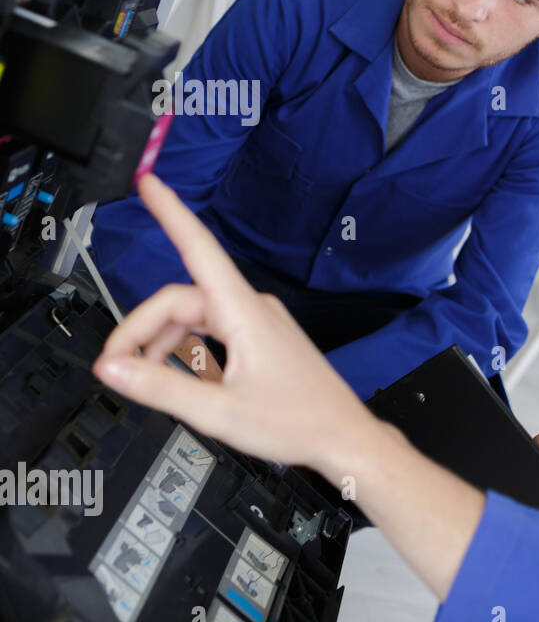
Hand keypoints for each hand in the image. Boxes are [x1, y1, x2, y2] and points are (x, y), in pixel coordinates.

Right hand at [92, 174, 392, 476]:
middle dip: (142, 329)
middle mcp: (252, 309)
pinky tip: (183, 381)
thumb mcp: (217, 411)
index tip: (149, 185)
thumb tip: (114, 368)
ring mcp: (258, 323)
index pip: (198, 248)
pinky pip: (213, 332)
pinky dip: (189, 351)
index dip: (171, 213)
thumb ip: (159, 387)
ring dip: (163, 343)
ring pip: (194, 318)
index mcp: (243, 312)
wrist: (342, 436)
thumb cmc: (299, 421)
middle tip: (116, 366)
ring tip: (145, 378)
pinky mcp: (262, 338)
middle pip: (179, 300)